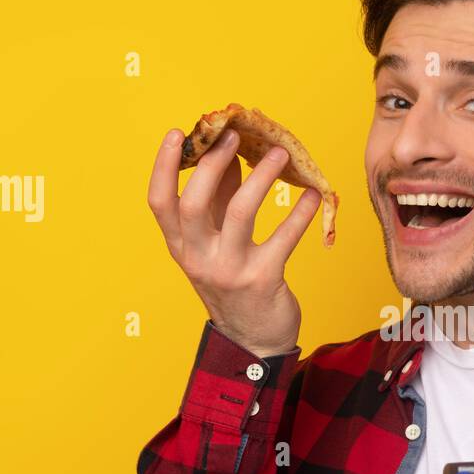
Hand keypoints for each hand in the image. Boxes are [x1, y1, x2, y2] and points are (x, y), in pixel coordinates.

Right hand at [147, 128, 322, 356]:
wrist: (253, 340)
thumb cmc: (235, 281)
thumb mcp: (217, 242)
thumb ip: (220, 199)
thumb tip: (228, 152)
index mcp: (181, 246)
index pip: (159, 202)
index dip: (164, 166)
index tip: (178, 132)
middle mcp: (198, 258)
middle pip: (194, 202)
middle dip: (214, 162)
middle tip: (236, 135)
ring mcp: (229, 270)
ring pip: (240, 213)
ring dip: (262, 177)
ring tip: (282, 154)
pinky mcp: (262, 280)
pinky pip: (284, 237)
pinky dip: (301, 212)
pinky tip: (314, 194)